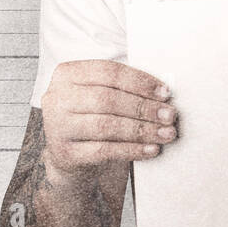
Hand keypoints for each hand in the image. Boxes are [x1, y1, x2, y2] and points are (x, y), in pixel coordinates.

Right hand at [41, 59, 177, 180]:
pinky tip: (151, 149)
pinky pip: (103, 150)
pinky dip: (132, 150)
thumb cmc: (91, 117)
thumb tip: (163, 94)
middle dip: (144, 107)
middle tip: (170, 115)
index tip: (166, 93)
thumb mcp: (98, 95)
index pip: (108, 72)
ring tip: (166, 133)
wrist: (67, 154)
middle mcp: (57, 98)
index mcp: (67, 74)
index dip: (140, 81)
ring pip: (106, 125)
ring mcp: (57, 126)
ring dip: (142, 130)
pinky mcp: (63, 153)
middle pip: (107, 99)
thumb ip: (123, 89)